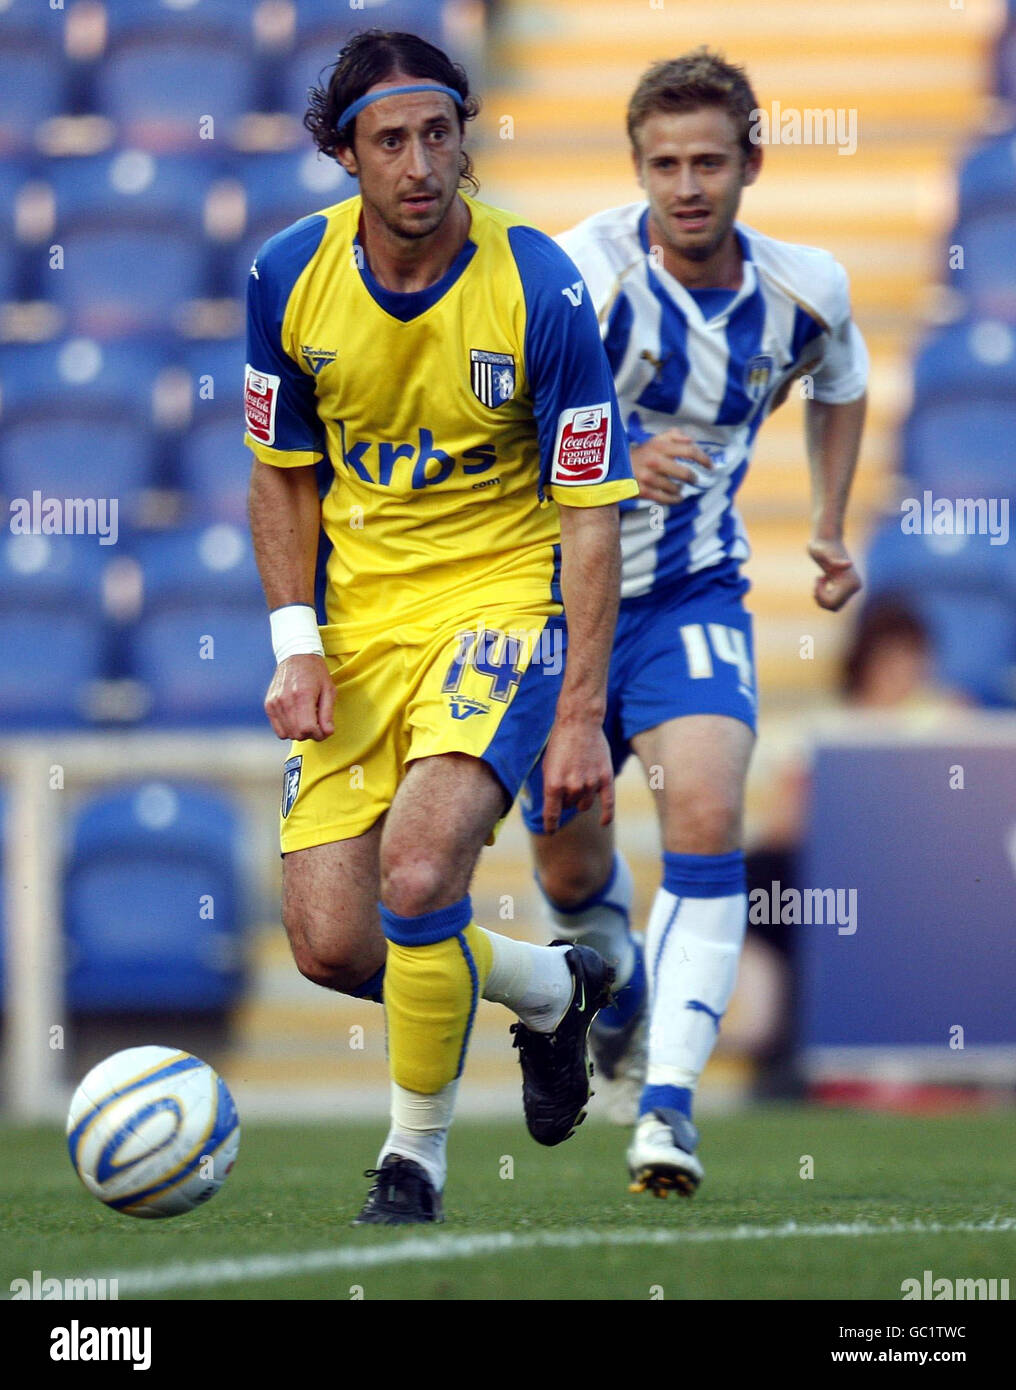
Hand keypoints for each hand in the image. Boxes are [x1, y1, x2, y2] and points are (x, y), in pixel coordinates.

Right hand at [264, 653, 335, 740]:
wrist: (296, 656)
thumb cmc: (316, 673)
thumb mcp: (329, 690)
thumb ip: (327, 714)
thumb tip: (327, 733)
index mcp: (303, 696)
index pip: (308, 729)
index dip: (319, 734)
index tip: (324, 730)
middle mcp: (286, 700)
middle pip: (298, 734)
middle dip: (310, 735)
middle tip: (317, 724)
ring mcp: (275, 703)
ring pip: (287, 734)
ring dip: (299, 733)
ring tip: (306, 720)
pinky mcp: (269, 705)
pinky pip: (278, 730)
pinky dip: (288, 729)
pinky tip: (296, 719)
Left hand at [540, 716, 613, 832]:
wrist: (579, 723)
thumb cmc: (559, 743)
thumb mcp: (547, 766)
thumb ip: (551, 788)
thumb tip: (556, 807)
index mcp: (553, 785)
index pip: (551, 815)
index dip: (550, 825)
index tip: (551, 830)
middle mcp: (572, 787)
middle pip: (569, 806)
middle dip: (566, 798)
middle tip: (566, 778)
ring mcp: (590, 784)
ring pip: (585, 804)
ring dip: (580, 799)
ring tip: (578, 779)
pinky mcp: (605, 778)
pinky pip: (608, 804)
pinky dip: (607, 815)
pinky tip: (604, 823)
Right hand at [630, 428, 714, 504]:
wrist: (613, 468)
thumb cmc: (640, 454)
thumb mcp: (654, 440)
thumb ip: (674, 435)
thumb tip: (691, 440)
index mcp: (660, 446)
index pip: (690, 451)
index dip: (704, 459)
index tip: (711, 466)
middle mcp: (655, 461)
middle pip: (685, 473)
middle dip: (693, 478)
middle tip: (695, 480)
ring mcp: (648, 477)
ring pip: (675, 488)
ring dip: (681, 489)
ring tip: (680, 488)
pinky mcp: (643, 491)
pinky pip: (666, 499)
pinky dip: (675, 500)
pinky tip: (678, 498)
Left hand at [808, 537, 861, 611]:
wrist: (826, 539)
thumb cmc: (821, 546)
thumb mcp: (821, 552)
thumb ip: (832, 559)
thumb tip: (849, 564)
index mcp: (851, 583)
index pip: (832, 604)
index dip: (820, 595)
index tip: (817, 578)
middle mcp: (856, 586)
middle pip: (833, 607)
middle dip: (820, 597)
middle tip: (816, 581)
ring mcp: (853, 587)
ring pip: (834, 606)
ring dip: (821, 596)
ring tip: (819, 580)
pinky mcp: (848, 585)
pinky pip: (835, 601)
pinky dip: (825, 594)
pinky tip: (823, 578)